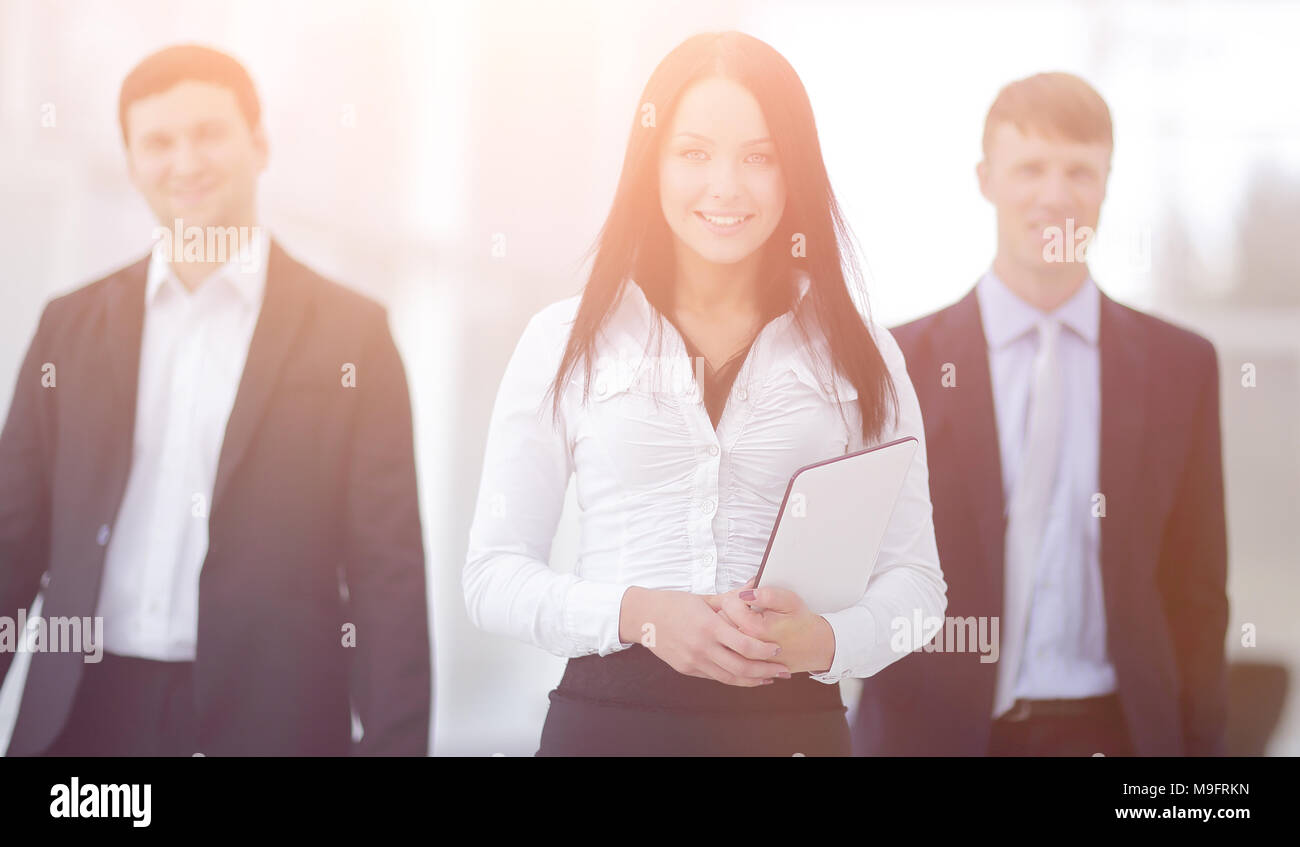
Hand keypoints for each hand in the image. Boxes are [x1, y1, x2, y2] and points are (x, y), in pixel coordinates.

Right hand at [618, 586, 790, 685]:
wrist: (643, 617)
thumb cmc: (675, 604)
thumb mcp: (704, 599)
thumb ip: (731, 599)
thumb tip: (755, 585)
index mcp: (708, 626)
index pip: (744, 645)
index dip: (765, 651)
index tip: (778, 649)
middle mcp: (702, 647)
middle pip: (741, 667)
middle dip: (767, 671)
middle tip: (784, 670)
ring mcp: (694, 661)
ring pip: (730, 678)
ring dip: (753, 680)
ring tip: (770, 678)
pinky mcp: (687, 670)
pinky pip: (716, 677)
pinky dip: (734, 679)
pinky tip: (746, 676)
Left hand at [706, 583, 835, 674]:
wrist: (816, 648)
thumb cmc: (802, 623)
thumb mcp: (790, 601)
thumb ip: (767, 594)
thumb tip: (746, 591)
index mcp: (755, 628)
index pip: (728, 604)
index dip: (737, 594)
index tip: (747, 594)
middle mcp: (747, 646)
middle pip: (721, 619)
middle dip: (730, 608)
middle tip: (746, 605)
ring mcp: (745, 658)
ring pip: (723, 635)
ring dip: (729, 623)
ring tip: (745, 617)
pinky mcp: (747, 664)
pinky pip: (729, 647)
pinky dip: (731, 638)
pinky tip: (743, 631)